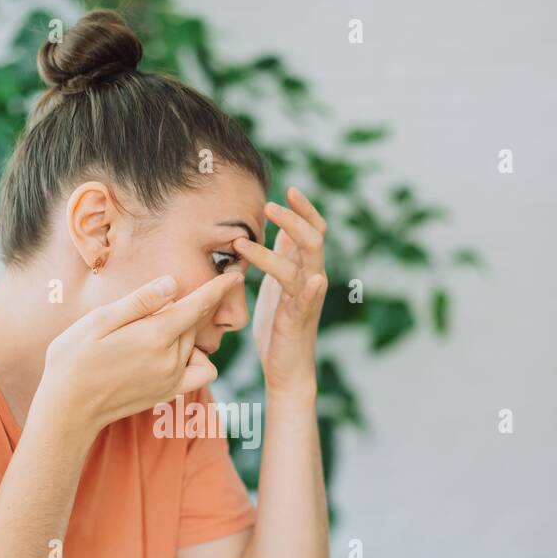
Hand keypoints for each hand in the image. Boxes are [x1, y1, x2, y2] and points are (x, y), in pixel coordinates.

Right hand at [36, 272, 243, 438]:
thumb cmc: (74, 359)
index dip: (219, 288)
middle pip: (194, 322)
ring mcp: (172, 379)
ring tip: (154, 328)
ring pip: (195, 343)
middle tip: (156, 304)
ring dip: (185, 330)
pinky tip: (172, 352)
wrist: (68, 409)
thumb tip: (172, 284)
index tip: (237, 275)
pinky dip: (195, 358)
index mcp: (154, 335)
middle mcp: (170, 359)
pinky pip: (201, 371)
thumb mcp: (98, 321)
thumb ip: (139, 302)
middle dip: (189, 307)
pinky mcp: (169, 393)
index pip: (198, 306)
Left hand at [234, 187, 327, 398]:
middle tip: (268, 205)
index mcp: (305, 269)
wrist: (286, 368)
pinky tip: (314, 279)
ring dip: (274, 251)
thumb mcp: (276, 285)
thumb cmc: (278, 327)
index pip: (313, 230)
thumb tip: (280, 229)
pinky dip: (312, 288)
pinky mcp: (299, 319)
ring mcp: (307, 299)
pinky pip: (308, 300)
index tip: (288, 189)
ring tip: (242, 243)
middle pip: (313, 239)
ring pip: (304, 264)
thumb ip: (281, 258)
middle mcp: (312, 279)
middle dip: (294, 219)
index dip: (304, 209)